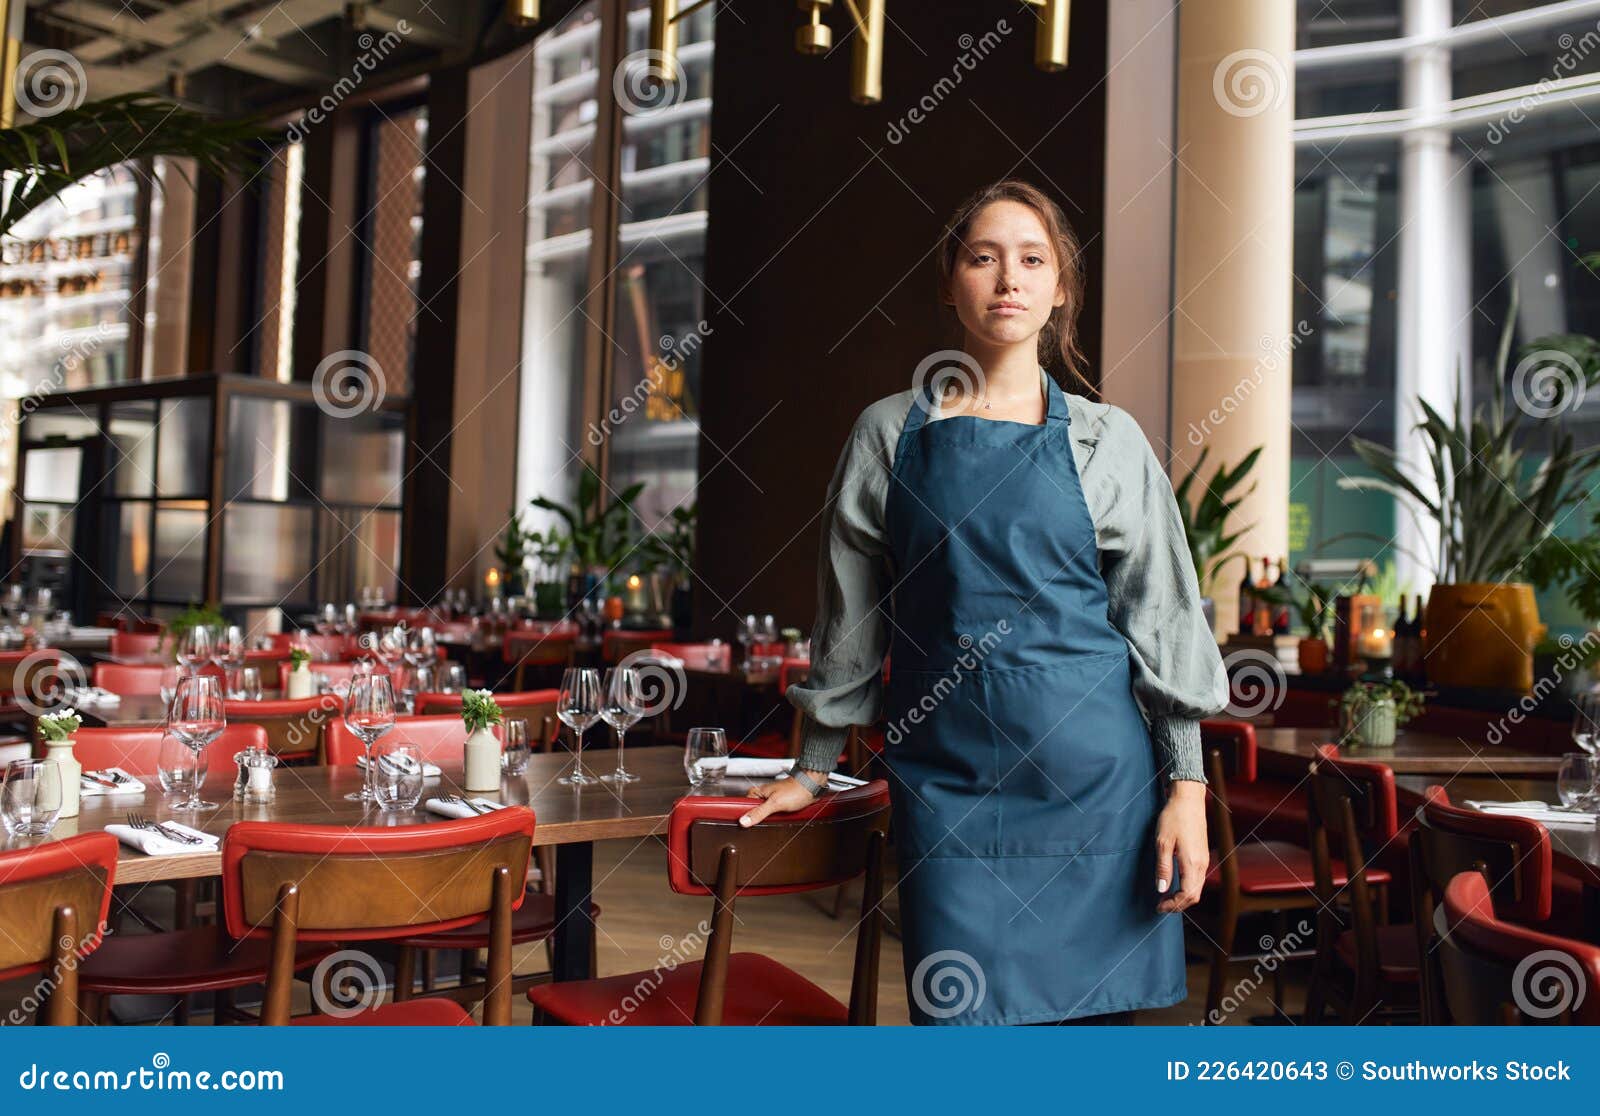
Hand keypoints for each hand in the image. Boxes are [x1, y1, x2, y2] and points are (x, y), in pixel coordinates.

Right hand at [739, 774, 823, 826]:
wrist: (812, 787)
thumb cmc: (796, 789)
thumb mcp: (775, 803)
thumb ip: (759, 812)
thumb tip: (744, 821)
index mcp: (757, 793)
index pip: (743, 806)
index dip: (745, 816)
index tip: (747, 823)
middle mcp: (763, 796)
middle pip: (754, 813)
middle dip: (759, 819)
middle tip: (768, 819)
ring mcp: (771, 801)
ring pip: (765, 816)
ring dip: (770, 820)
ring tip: (778, 817)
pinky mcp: (780, 805)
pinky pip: (774, 816)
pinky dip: (777, 819)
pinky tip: (781, 818)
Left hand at [1155, 779, 1207, 912]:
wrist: (1188, 799)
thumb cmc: (1174, 817)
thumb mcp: (1162, 842)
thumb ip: (1163, 868)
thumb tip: (1161, 889)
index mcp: (1192, 863)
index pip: (1187, 895)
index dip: (1173, 904)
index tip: (1159, 906)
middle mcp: (1202, 864)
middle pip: (1194, 895)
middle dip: (1178, 905)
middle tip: (1161, 906)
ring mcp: (1204, 860)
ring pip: (1198, 888)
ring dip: (1183, 897)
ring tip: (1166, 897)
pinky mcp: (1203, 855)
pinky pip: (1198, 879)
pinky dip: (1188, 887)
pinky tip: (1175, 883)